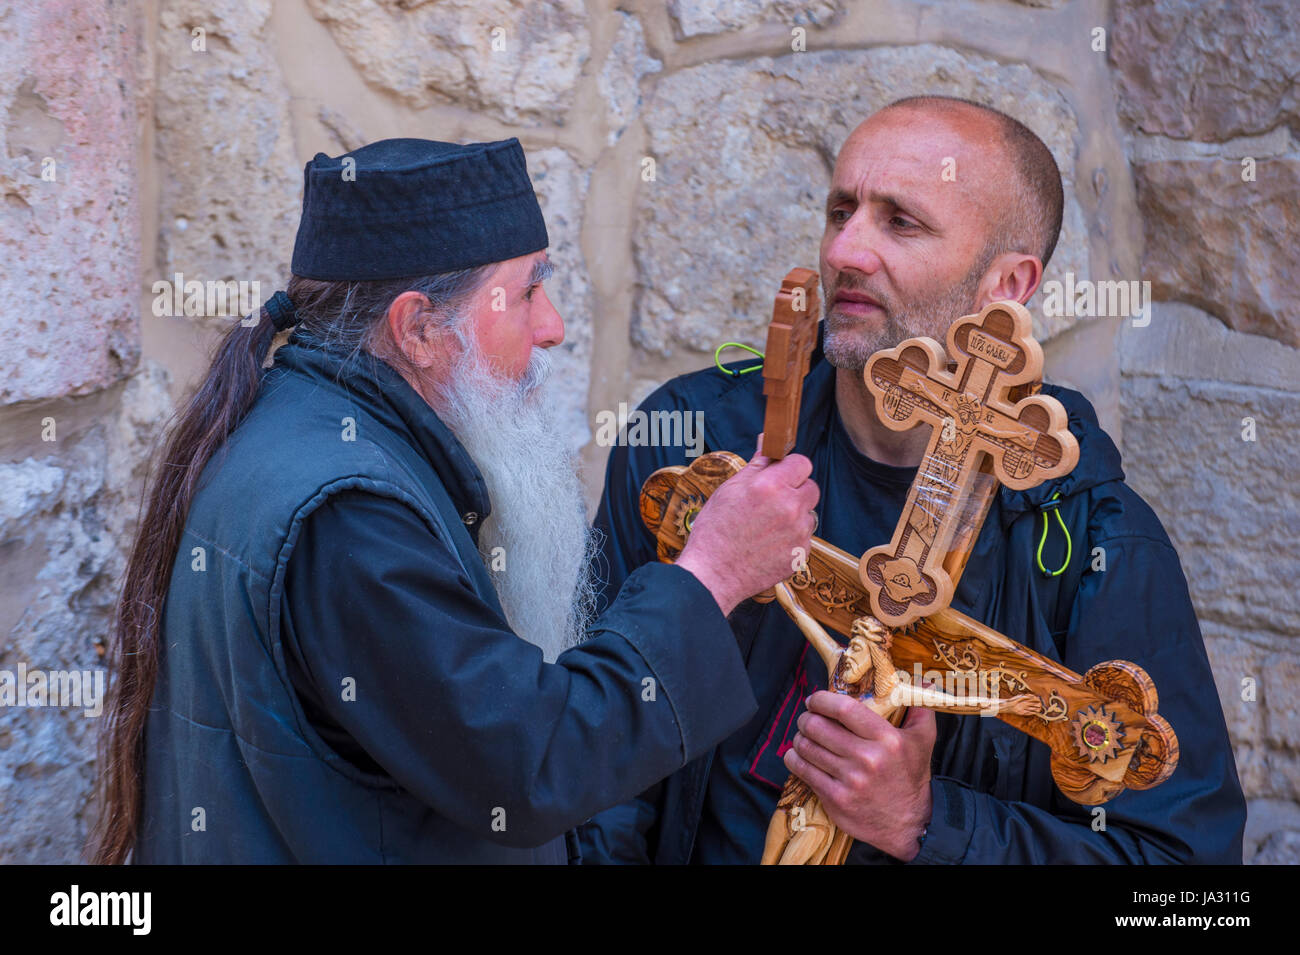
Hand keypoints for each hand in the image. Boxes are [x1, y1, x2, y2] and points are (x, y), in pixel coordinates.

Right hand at [677, 434, 818, 615]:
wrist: (712, 575)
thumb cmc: (715, 532)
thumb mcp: (729, 490)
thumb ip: (756, 465)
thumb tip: (768, 441)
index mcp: (770, 486)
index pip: (802, 462)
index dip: (790, 467)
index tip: (781, 475)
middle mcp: (789, 507)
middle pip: (811, 487)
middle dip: (795, 491)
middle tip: (771, 502)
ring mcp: (798, 533)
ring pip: (808, 513)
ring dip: (794, 516)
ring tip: (766, 526)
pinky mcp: (801, 554)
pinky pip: (804, 537)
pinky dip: (791, 539)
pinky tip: (768, 543)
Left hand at [782, 691, 935, 860]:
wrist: (910, 824)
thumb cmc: (912, 777)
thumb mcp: (923, 740)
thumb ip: (919, 707)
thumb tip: (920, 681)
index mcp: (886, 739)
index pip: (843, 709)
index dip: (821, 700)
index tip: (815, 699)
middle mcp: (867, 758)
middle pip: (818, 726)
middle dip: (806, 718)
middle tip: (807, 718)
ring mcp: (849, 780)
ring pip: (806, 747)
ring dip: (799, 738)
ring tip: (804, 736)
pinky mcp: (835, 799)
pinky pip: (802, 771)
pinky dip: (794, 759)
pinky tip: (797, 755)